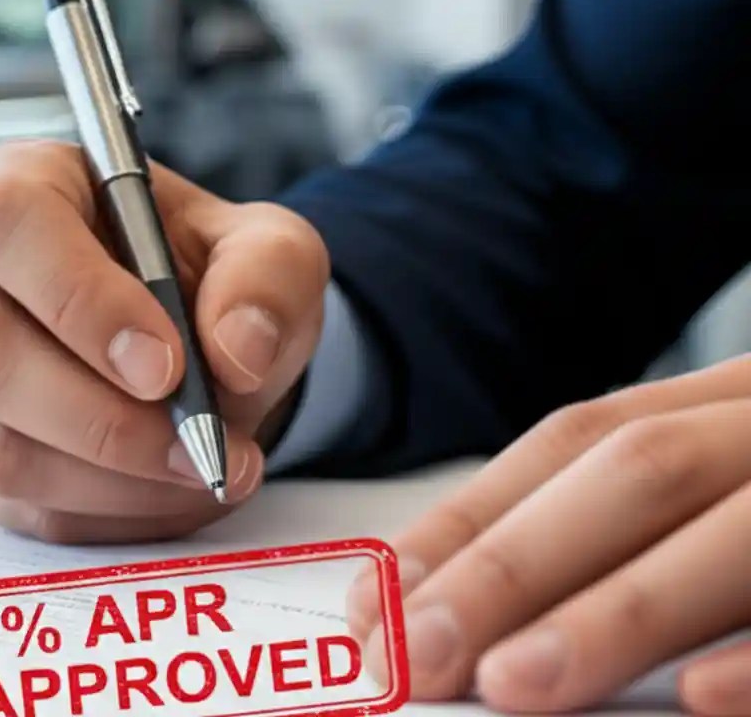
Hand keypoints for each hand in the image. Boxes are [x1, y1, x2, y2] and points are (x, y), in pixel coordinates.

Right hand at [0, 140, 328, 543]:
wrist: (185, 344)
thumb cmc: (205, 278)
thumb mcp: (268, 251)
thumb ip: (267, 278)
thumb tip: (236, 350)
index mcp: (16, 183)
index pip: (10, 227)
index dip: (81, 301)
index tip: (166, 367)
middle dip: (100, 420)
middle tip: (200, 446)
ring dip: (114, 481)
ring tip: (204, 470)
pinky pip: (15, 502)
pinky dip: (104, 512)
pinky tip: (164, 489)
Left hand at [347, 356, 750, 713]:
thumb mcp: (726, 488)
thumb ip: (627, 530)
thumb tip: (458, 615)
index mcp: (728, 404)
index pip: (576, 443)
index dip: (470, 519)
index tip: (376, 595)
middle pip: (636, 471)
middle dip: (511, 566)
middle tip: (416, 654)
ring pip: (736, 530)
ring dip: (615, 613)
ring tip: (510, 681)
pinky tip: (695, 697)